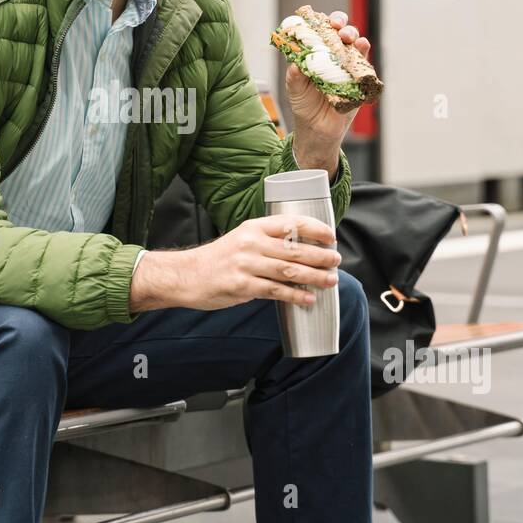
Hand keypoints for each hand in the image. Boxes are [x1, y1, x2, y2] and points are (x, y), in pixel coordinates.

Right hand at [128, 215, 341, 312]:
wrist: (186, 275)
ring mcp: (246, 265)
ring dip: (314, 276)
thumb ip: (267, 242)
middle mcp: (251, 243)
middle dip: (320, 255)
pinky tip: (308, 299)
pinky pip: (276, 291)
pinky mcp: (242, 286)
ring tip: (330, 280)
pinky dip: (295, 296)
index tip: (330, 236)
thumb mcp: (242, 239)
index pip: (291, 223)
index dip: (315, 229)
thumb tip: (301, 250)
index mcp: (253, 227)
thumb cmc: (218, 259)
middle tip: (336, 260)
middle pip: (295, 249)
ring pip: (289, 270)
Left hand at [286, 10, 370, 166]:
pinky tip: (361, 47)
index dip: (320, 21)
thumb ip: (294, 74)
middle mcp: (332, 56)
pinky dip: (364, 52)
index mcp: (315, 53)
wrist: (318, 130)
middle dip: (340, 23)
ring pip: (354, 42)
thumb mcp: (294, 88)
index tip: (318, 19)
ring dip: (353, 35)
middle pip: (339, 32)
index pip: (319, 30)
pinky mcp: (359, 78)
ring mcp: (347, 65)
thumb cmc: (304, 105)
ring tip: (348, 38)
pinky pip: (364, 62)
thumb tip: (296, 59)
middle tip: (336, 26)